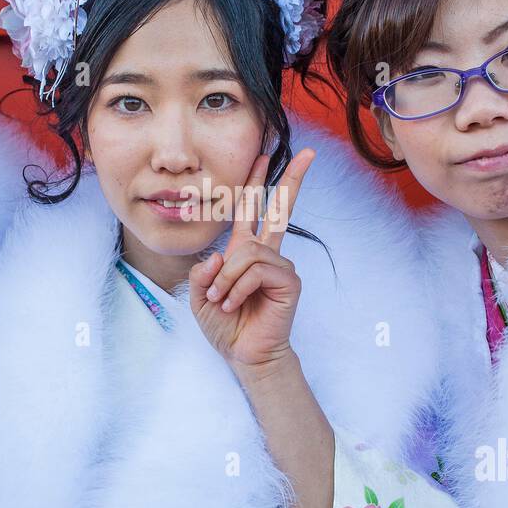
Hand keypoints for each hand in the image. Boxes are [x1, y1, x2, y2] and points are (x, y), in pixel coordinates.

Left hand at [189, 149, 314, 372]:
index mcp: (245, 251)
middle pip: (280, 209)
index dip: (257, 182)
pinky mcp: (289, 281)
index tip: (265, 156)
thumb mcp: (199, 295)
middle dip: (291, 179)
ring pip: (248, 252)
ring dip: (226, 278)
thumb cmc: (225, 325)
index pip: (252, 210)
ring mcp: (280, 266)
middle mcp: (266, 254)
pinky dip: (237, 287)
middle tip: (307, 153)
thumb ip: (201, 272)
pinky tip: (234, 304)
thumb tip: (220, 256)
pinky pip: (257, 270)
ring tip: (221, 301)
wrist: (244, 354)